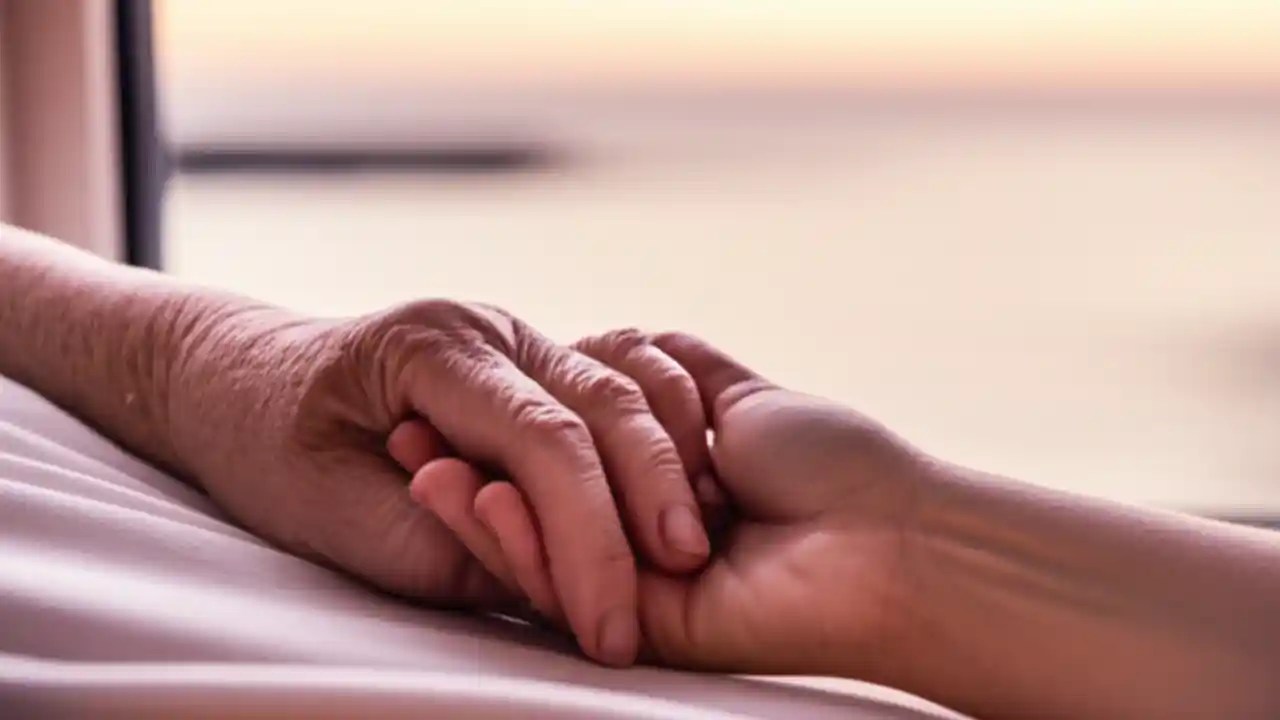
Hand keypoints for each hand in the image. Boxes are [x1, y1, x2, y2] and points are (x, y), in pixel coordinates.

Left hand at [166, 301, 710, 665]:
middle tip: (678, 597)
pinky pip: (618, 396)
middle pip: (603, 407)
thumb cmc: (268, 445)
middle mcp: (492, 329)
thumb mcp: (333, 515)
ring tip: (691, 557)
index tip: (609, 627)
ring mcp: (519, 338)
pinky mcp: (533, 367)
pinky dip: (658, 444)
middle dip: (648, 505)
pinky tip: (684, 496)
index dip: (589, 538)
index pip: (544, 441)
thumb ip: (440, 548)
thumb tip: (540, 580)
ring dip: (665, 472)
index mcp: (434, 346)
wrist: (237, 378)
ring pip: (622, 396)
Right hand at [391, 331, 928, 678]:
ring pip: (534, 545)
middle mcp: (638, 532)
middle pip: (535, 501)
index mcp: (658, 481)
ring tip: (413, 459)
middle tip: (402, 433)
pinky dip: (510, 542)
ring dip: (470, 504)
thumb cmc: (822, 456)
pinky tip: (463, 492)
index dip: (498, 426)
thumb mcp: (728, 390)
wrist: (884, 528)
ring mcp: (639, 582)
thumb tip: (621, 342)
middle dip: (470, 468)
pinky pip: (561, 586)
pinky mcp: (644, 624)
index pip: (557, 451)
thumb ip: (669, 370)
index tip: (443, 395)